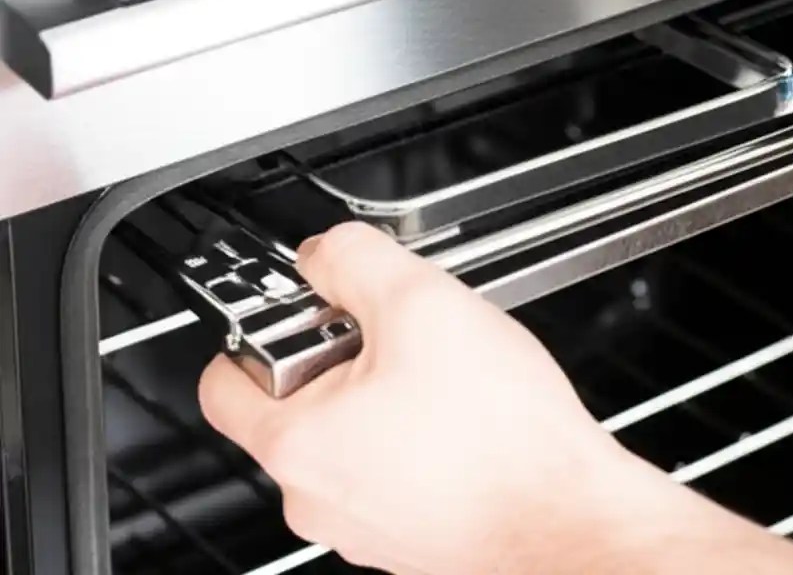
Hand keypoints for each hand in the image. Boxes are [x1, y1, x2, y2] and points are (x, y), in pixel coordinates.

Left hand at [198, 222, 792, 574]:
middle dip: (341, 359)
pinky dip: (417, 441)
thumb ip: (354, 259)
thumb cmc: (505, 437)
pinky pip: (391, 471)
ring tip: (444, 381)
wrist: (569, 518)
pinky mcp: (408, 538)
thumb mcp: (423, 302)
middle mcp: (315, 496)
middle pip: (293, 404)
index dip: (264, 326)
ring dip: (384, 400)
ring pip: (347, 439)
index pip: (223, 376)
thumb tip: (325, 253)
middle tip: (399, 339)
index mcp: (295, 442)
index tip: (313, 308)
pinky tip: (466, 421)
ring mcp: (362, 525)